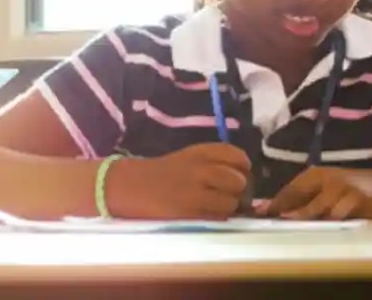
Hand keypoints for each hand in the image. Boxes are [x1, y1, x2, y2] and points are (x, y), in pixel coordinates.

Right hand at [104, 143, 250, 218]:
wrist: (129, 187)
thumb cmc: (161, 174)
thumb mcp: (187, 158)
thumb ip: (213, 163)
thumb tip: (242, 177)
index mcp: (199, 152)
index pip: (236, 155)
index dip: (242, 167)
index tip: (238, 173)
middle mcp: (199, 170)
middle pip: (238, 181)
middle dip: (238, 190)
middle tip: (228, 194)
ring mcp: (195, 193)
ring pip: (231, 203)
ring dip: (228, 208)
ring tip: (215, 207)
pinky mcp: (190, 214)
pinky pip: (217, 218)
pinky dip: (217, 218)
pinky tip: (206, 215)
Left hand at [264, 166, 371, 219]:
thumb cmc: (354, 189)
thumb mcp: (328, 188)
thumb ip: (306, 198)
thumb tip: (274, 210)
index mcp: (315, 174)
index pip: (289, 189)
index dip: (274, 202)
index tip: (258, 213)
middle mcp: (326, 178)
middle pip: (298, 197)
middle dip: (284, 211)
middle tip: (270, 222)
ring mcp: (341, 188)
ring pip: (316, 209)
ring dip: (303, 220)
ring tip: (290, 228)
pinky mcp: (357, 200)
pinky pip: (338, 216)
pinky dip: (328, 223)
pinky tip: (321, 231)